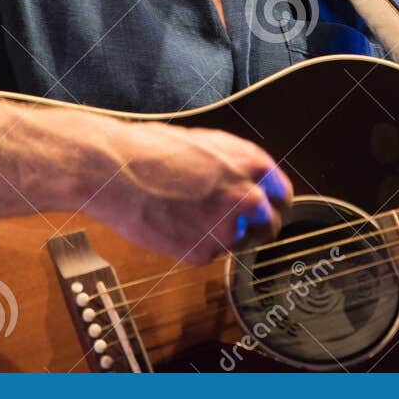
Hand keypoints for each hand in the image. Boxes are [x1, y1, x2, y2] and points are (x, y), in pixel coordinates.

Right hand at [89, 121, 292, 264]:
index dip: (271, 203)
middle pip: (270, 225)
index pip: (282, 194)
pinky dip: (194, 245)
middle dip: (256, 227)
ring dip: (222, 235)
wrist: (116, 172)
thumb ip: (235, 165)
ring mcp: (227, 228)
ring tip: (188, 216)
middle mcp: (247, 197)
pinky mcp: (203, 253)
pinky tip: (171, 225)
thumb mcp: (207, 144)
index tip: (263, 209)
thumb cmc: (153, 151)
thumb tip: (249, 181)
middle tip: (234, 224)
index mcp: (251, 163)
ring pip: (238, 242)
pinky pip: (208, 253)